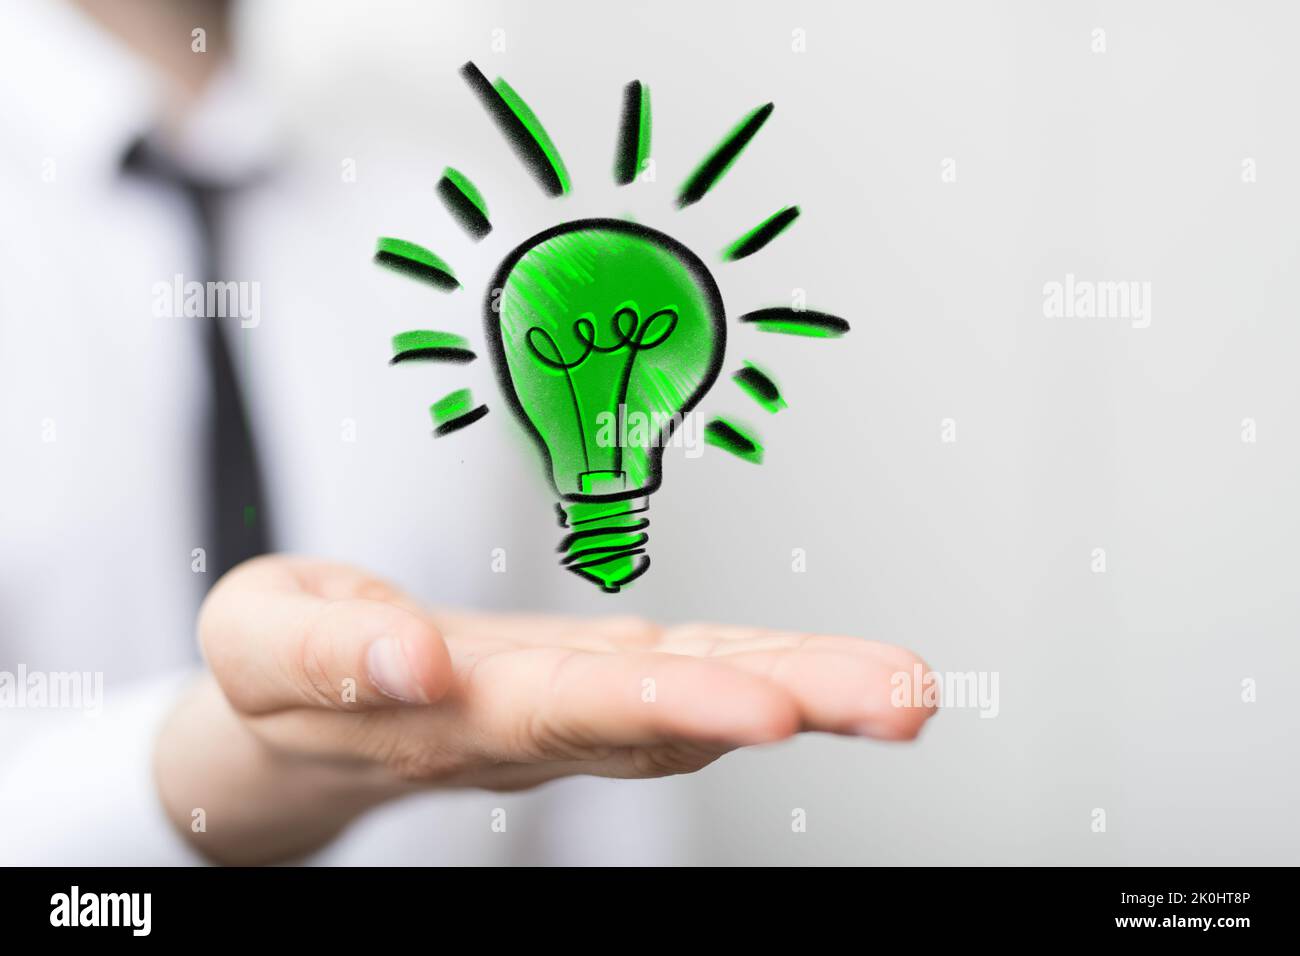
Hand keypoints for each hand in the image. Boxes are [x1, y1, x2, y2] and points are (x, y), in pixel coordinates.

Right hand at [155, 555, 935, 863]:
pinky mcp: (594, 678)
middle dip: (787, 705)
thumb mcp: (261, 639)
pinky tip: (848, 678)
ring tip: (912, 690)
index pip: (569, 713)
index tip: (763, 711)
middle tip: (899, 698)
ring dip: (810, 695)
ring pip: (700, 705)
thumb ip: (331, 652)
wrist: (295, 721)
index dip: (665, 711)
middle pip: (672, 720)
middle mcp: (538, 721)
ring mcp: (576, 704)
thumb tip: (414, 655)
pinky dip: (775, 675)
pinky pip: (692, 677)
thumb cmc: (277, 669)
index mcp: (454, 713)